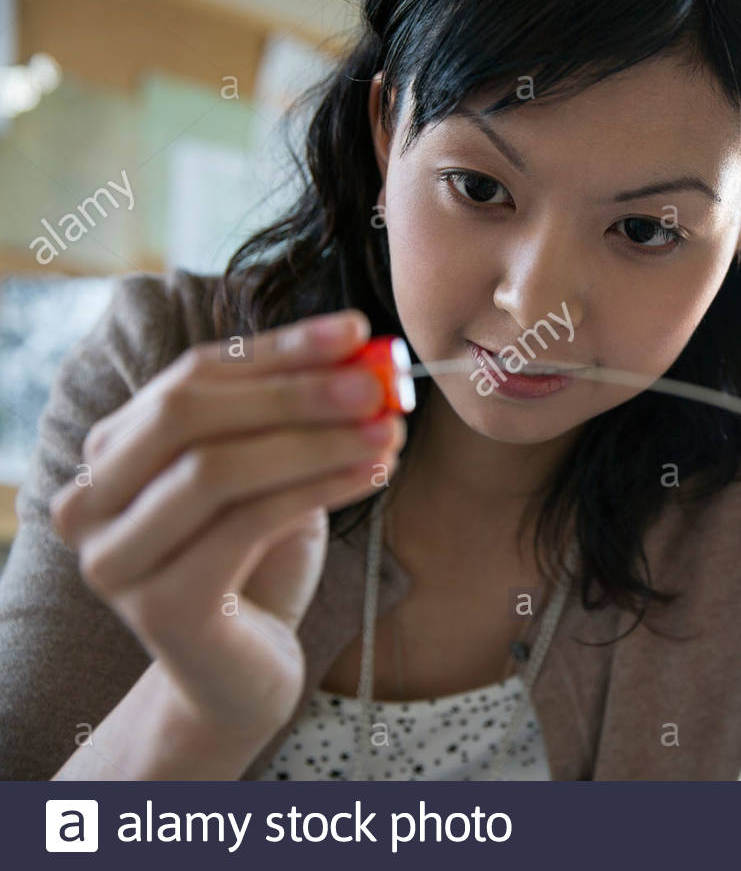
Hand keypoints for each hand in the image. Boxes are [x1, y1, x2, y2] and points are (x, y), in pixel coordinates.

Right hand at [49, 308, 405, 737]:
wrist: (243, 673)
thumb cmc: (258, 562)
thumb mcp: (273, 474)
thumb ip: (293, 416)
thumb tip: (360, 351)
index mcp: (112, 452)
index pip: (194, 375)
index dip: (279, 348)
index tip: (357, 328)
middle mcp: (91, 501)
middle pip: (189, 413)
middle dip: (293, 391)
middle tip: (375, 385)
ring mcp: (115, 557)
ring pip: (216, 469)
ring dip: (315, 442)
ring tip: (387, 433)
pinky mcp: (159, 606)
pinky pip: (246, 526)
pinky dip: (318, 490)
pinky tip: (372, 476)